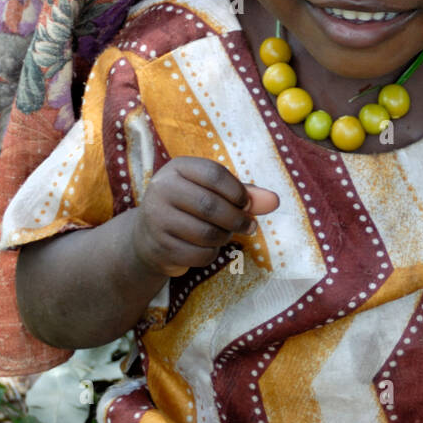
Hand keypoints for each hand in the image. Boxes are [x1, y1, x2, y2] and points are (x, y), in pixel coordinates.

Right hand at [132, 157, 279, 277]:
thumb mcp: (212, 192)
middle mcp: (162, 189)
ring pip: (207, 233)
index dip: (238, 191)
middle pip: (211, 206)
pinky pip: (199, 255)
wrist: (147, 237)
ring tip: (225, 234)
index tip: (247, 204)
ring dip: (225, 237)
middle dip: (237, 219)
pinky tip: (208, 248)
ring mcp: (157, 219)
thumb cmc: (189, 208)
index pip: (214, 174)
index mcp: (177, 168)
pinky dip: (212, 254)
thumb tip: (274, 201)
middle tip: (249, 226)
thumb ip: (244, 194)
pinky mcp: (159, 247)